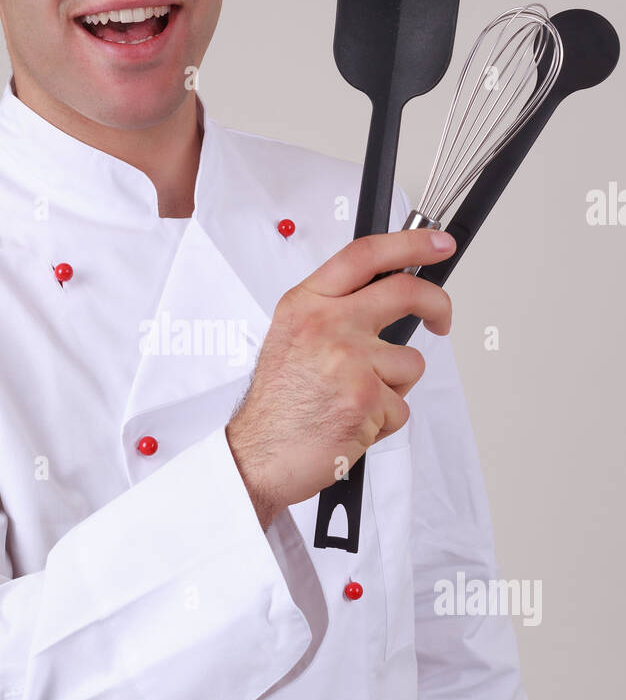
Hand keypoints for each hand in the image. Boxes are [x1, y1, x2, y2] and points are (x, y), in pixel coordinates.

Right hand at [225, 228, 455, 528]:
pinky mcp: (367, 396)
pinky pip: (402, 406)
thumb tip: (384, 299)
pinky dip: (385, 422)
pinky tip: (354, 423)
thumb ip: (332, 312)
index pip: (364, 255)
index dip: (410, 244)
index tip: (437, 245)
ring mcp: (349, 359)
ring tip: (356, 401)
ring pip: (410, 362)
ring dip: (394, 387)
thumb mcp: (291, 338)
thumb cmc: (276, 404)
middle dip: (437, 304)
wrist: (259, 455)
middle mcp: (327, 324)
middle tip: (441, 319)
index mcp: (306, 304)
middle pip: (405, 292)